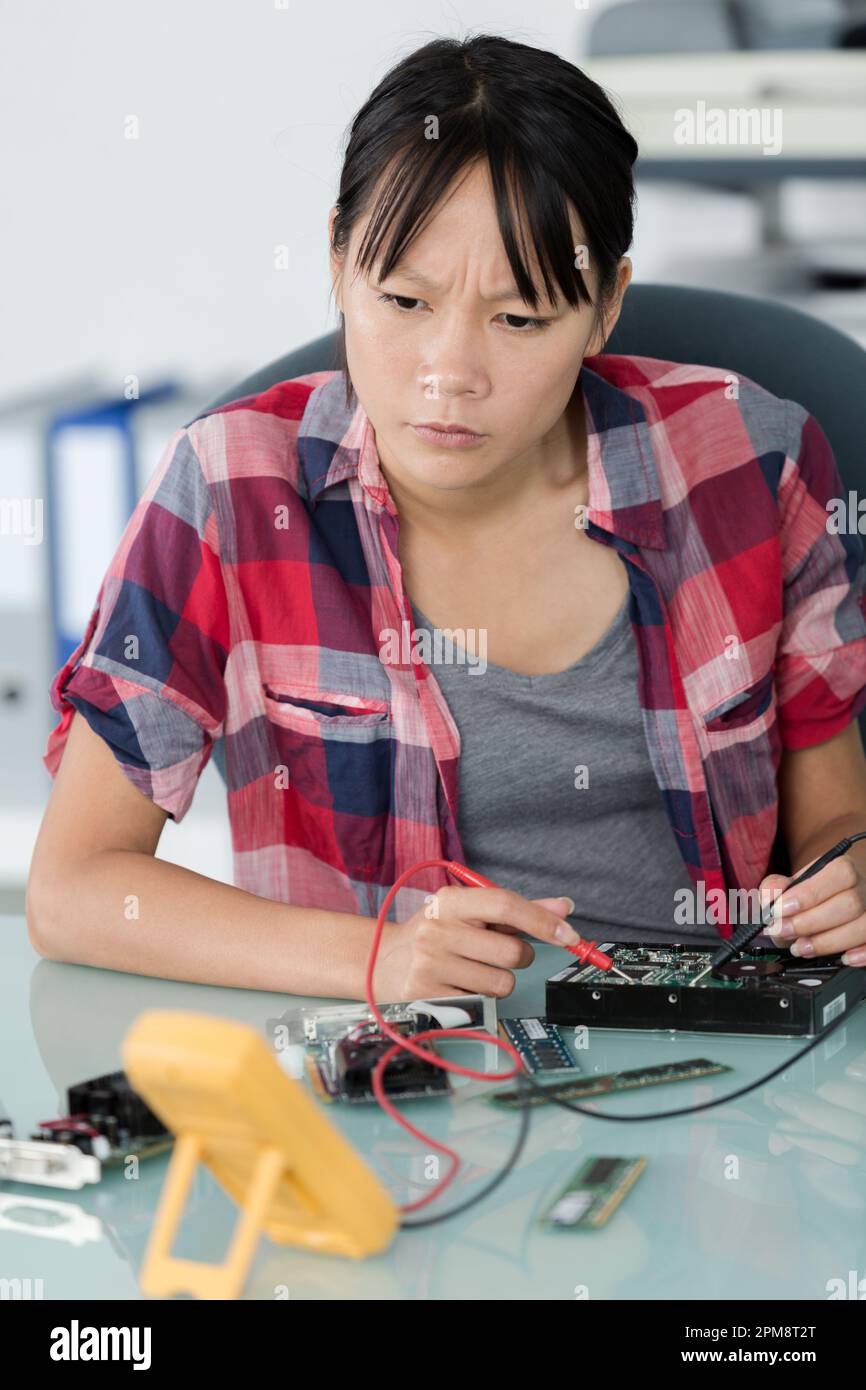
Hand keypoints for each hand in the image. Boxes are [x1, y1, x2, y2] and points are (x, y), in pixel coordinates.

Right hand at [373, 886, 580, 1001]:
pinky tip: (458, 985)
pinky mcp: (428, 995)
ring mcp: (430, 964)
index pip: (505, 904)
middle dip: (519, 957)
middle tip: (499, 954)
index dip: (542, 920)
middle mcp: (438, 929)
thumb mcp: (471, 914)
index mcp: (451, 901)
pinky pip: (481, 1003)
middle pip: (511, 951)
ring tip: (474, 970)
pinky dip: (479, 997)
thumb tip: (564, 908)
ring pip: (501, 982)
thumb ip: (517, 910)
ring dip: (500, 981)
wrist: (381, 961)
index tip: (568, 935)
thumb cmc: (437, 934)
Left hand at [758, 855, 865, 965]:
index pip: (837, 874)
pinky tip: (843, 958)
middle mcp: (864, 888)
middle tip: (783, 931)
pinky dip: (861, 954)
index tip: (779, 910)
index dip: (809, 894)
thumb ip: (775, 887)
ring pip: (863, 927)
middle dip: (811, 922)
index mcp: (843, 869)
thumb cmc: (808, 896)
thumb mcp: (788, 886)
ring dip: (829, 942)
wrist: (824, 905)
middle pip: (850, 904)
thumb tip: (771, 897)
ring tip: (801, 948)